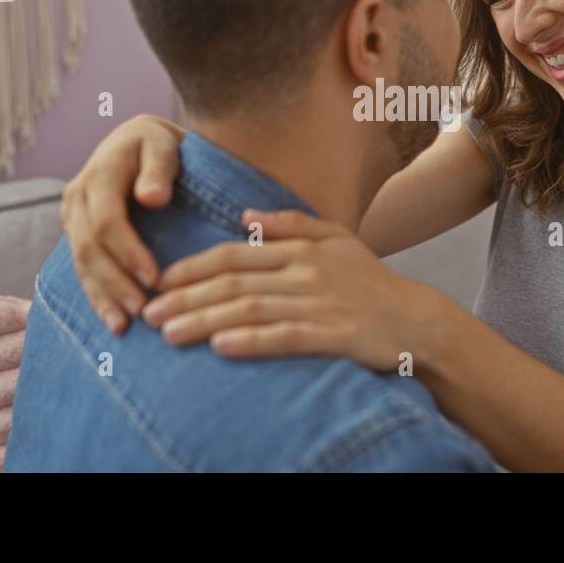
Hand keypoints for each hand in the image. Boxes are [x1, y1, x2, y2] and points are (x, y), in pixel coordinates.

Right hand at [60, 114, 184, 333]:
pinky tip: (111, 320)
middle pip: (89, 247)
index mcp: (100, 173)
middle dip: (115, 282)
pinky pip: (82, 267)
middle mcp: (78, 195)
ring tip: (123, 326)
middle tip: (143, 310)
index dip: (128, 252)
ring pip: (81, 262)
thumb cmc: (161, 145)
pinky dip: (96, 295)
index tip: (155, 279)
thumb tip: (152, 198)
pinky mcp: (76, 232)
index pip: (107, 220)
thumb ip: (159, 169)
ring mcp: (72, 215)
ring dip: (102, 296)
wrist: (141, 142)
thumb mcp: (164, 145)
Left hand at [143, 210, 456, 372]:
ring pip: (250, 310)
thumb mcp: (337, 239)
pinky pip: (285, 337)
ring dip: (205, 322)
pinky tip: (222, 348)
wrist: (415, 320)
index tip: (160, 281)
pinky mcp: (334, 334)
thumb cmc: (371, 281)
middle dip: (185, 298)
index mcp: (301, 248)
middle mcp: (305, 271)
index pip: (235, 255)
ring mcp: (319, 303)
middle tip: (148, 314)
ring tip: (169, 334)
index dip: (194, 267)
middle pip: (233, 283)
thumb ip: (290, 224)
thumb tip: (244, 215)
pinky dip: (252, 341)